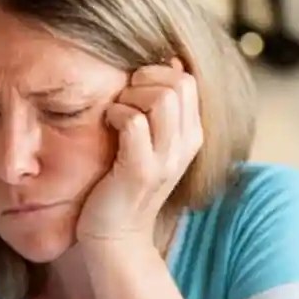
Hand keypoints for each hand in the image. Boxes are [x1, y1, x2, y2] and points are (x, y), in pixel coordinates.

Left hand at [76, 58, 202, 245]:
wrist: (115, 237)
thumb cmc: (122, 184)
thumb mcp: (149, 143)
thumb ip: (161, 109)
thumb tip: (170, 61)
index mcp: (191, 135)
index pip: (187, 79)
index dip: (157, 72)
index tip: (134, 89)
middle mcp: (185, 145)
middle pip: (178, 83)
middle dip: (144, 79)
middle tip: (123, 98)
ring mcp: (165, 159)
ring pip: (162, 98)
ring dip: (130, 95)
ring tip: (116, 113)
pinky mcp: (140, 170)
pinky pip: (134, 121)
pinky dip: (116, 114)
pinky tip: (107, 126)